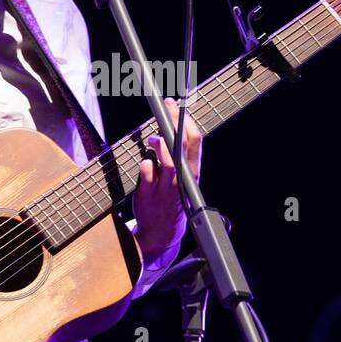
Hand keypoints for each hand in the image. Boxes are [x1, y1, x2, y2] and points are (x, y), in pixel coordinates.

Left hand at [131, 97, 202, 265]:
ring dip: (162, 145)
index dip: (186, 121)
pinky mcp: (150, 196)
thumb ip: (172, 159)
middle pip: (182, 146)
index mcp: (192, 174)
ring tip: (155, 137)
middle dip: (174, 123)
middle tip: (166, 108)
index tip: (176, 107)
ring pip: (169, 162)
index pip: (195, 142)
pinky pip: (148, 174)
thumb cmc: (170, 203)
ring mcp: (167, 189)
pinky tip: (145, 160)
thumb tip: (159, 136)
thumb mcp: (179, 180)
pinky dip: (146, 164)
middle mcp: (182, 180)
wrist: (162, 234)